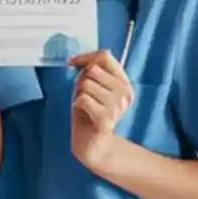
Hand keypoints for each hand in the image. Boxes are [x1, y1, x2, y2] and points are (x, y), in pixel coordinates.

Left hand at [68, 50, 133, 169]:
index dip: (86, 57)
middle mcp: (125, 93)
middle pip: (93, 70)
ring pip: (86, 84)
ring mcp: (117, 106)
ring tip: (85, 104)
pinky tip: (84, 112)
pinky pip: (83, 99)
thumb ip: (90, 70)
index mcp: (124, 82)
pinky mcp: (106, 118)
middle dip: (82, 80)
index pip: (105, 57)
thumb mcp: (92, 85)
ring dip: (79, 94)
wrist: (93, 141)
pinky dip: (78, 104)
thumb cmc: (90, 111)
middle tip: (84, 94)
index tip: (73, 62)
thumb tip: (79, 59)